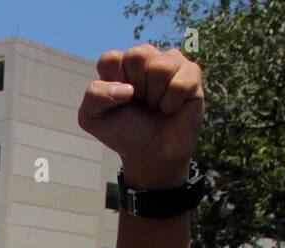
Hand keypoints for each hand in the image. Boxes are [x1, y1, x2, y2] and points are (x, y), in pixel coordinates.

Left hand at [79, 44, 203, 189]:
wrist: (151, 154)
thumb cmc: (123, 132)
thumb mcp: (93, 118)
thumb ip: (94, 96)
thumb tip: (128, 89)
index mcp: (118, 65)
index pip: (110, 59)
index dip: (113, 83)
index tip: (117, 101)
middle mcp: (144, 58)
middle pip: (137, 56)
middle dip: (136, 87)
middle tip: (139, 102)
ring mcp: (170, 62)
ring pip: (160, 66)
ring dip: (155, 95)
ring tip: (154, 105)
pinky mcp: (191, 73)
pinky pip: (180, 82)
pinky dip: (171, 103)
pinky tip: (169, 108)